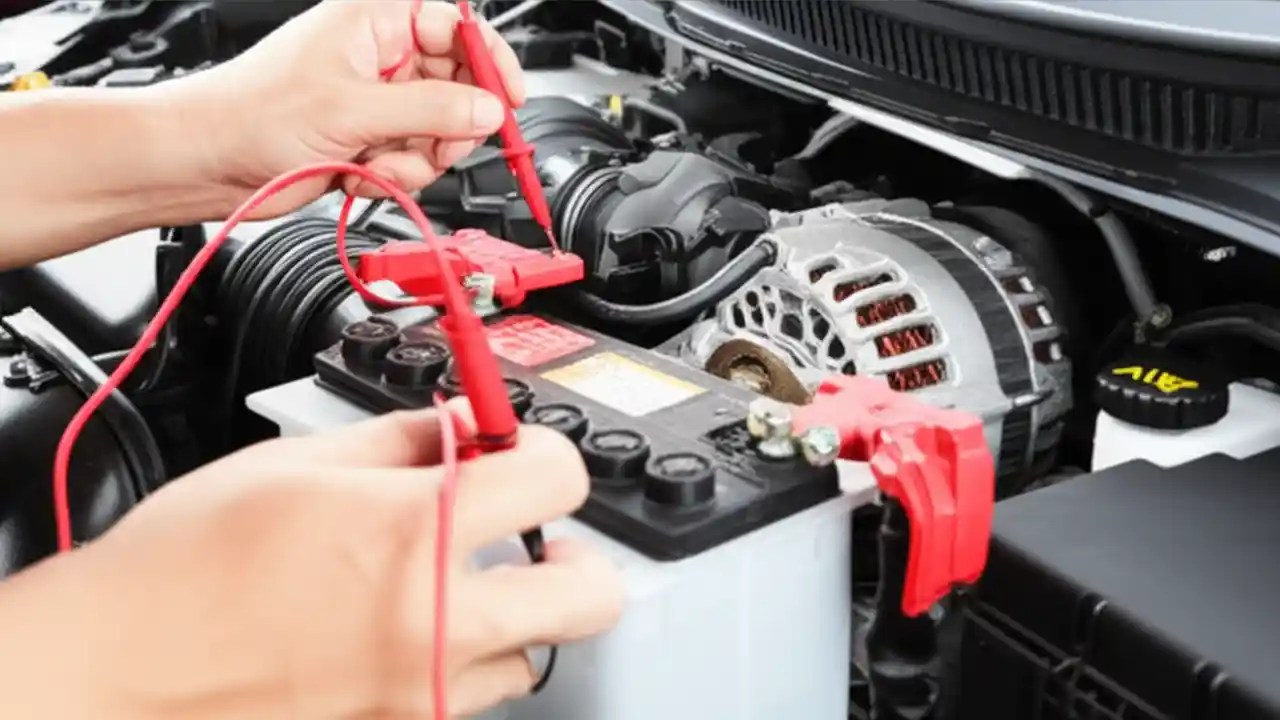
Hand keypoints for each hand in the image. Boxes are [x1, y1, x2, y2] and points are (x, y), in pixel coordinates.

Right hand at [0, 404, 622, 719]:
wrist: (117, 669)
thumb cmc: (184, 569)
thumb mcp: (296, 464)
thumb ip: (401, 440)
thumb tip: (460, 427)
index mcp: (415, 535)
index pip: (558, 480)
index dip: (544, 454)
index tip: (519, 455)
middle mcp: (438, 624)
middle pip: (593, 595)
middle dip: (577, 553)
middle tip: (532, 533)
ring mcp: (423, 693)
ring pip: (532, 653)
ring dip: (512, 612)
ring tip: (451, 586)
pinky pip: (468, 695)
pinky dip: (459, 659)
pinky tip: (407, 629)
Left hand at [179, 0, 525, 216]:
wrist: (209, 162)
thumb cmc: (251, 114)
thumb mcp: (354, 108)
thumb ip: (431, 109)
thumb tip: (488, 110)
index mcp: (376, 19)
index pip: (459, 26)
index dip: (490, 60)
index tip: (508, 98)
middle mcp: (381, 55)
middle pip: (458, 87)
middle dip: (449, 126)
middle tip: (435, 146)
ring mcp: (378, 100)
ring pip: (440, 132)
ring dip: (417, 158)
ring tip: (378, 162)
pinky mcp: (371, 139)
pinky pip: (415, 159)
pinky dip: (396, 175)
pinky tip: (360, 173)